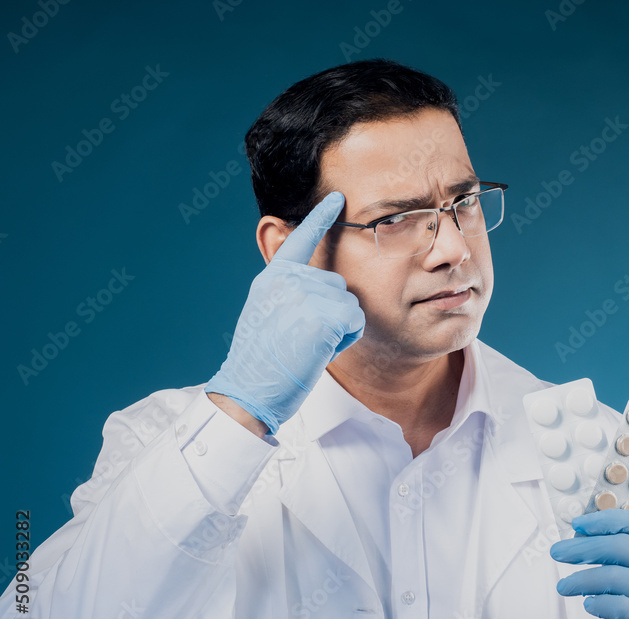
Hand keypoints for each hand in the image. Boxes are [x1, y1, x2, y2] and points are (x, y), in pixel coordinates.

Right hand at [205, 192, 364, 434]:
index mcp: (273, 277)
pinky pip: (356, 321)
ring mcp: (305, 294)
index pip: (299, 239)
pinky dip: (347, 339)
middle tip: (303, 339)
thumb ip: (290, 293)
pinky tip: (321, 350)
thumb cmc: (263, 363)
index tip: (336, 197)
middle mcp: (288, 279)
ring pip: (350, 304)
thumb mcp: (269, 315)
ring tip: (309, 345)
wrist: (249, 389)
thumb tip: (320, 285)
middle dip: (333, 315)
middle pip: (338, 285)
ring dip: (340, 329)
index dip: (319, 217)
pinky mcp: (323, 315)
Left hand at [550, 509, 628, 618]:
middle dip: (583, 548)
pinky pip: (618, 606)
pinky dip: (597, 603)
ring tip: (563, 586)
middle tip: (556, 552)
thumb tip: (577, 533)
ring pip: (615, 576)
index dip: (605, 519)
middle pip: (621, 546)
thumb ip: (611, 548)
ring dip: (581, 579)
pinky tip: (587, 604)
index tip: (576, 524)